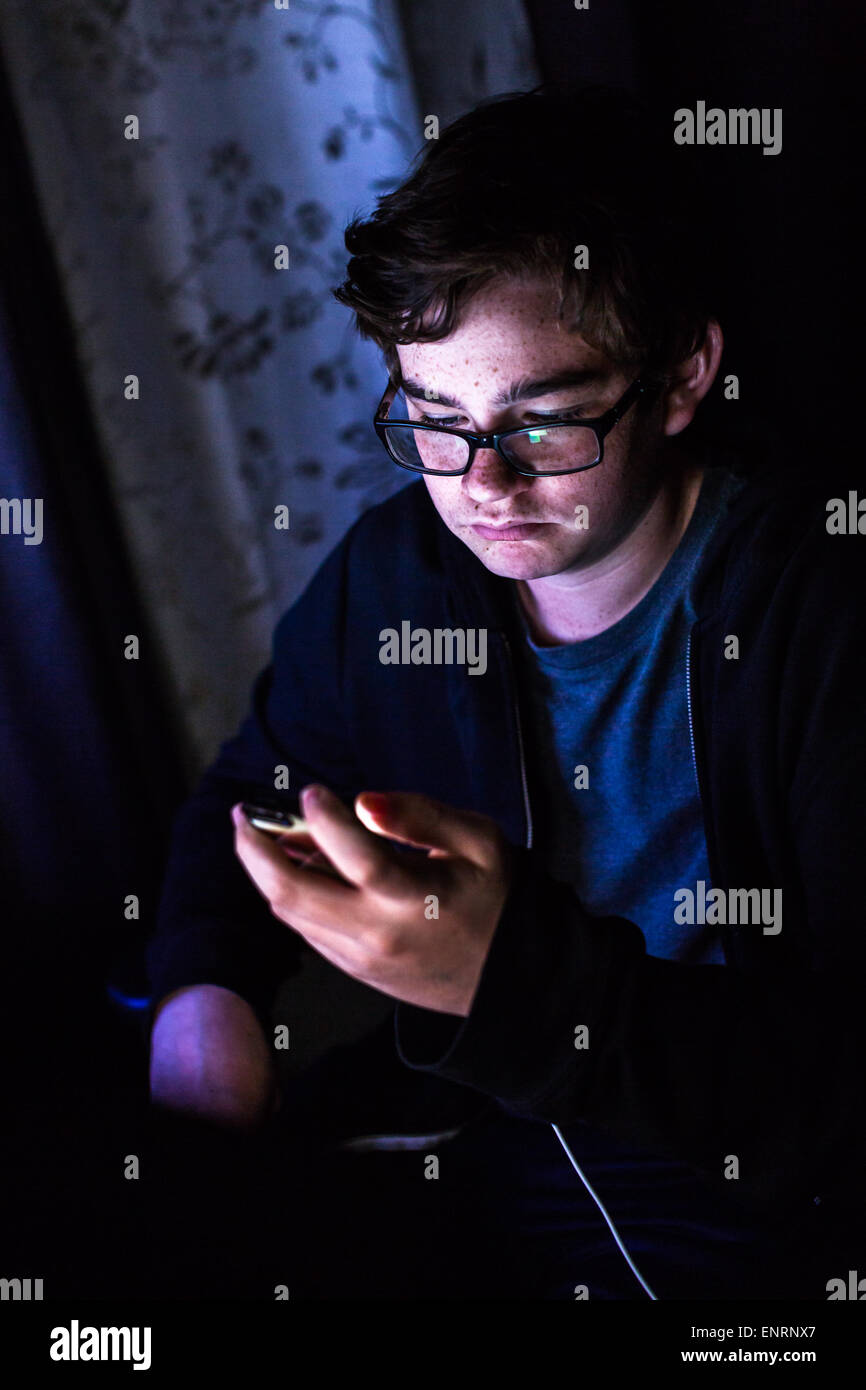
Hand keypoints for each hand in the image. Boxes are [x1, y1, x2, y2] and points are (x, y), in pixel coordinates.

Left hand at [231, 786, 511, 1015]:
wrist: (511, 979)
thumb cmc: (499, 901)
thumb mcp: (480, 844)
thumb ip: (422, 816)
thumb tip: (363, 802)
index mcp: (411, 899)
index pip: (350, 852)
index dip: (322, 816)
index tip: (311, 790)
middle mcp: (376, 933)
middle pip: (290, 891)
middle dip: (255, 847)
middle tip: (242, 813)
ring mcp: (360, 957)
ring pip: (289, 912)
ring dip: (263, 870)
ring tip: (259, 833)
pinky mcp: (355, 969)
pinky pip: (305, 929)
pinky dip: (288, 894)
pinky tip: (293, 866)